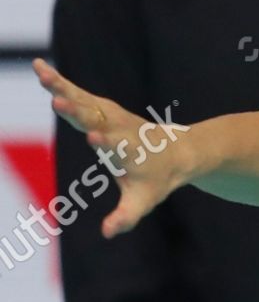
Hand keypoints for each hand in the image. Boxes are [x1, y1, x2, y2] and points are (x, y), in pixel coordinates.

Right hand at [32, 59, 188, 237]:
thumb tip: (109, 233)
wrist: (177, 152)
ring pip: (84, 100)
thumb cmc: (157, 180)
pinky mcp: (100, 107)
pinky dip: (59, 82)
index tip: (95, 138)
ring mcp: (110, 115)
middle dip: (79, 112)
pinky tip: (38, 68)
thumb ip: (126, 217)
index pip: (116, 146)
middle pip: (96, 119)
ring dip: (63, 88)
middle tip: (60, 102)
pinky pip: (77, 93)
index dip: (106, 142)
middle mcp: (119, 128)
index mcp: (129, 151)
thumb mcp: (143, 202)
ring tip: (41, 74)